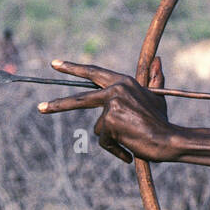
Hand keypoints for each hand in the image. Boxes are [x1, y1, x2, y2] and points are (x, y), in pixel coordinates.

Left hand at [37, 58, 171, 163]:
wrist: (169, 139)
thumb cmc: (162, 120)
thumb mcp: (156, 97)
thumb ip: (155, 78)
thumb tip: (159, 58)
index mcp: (123, 81)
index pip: (93, 72)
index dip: (73, 68)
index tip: (55, 64)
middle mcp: (115, 90)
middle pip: (80, 99)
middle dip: (58, 105)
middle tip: (40, 108)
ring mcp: (111, 105)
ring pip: (100, 128)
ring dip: (112, 139)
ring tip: (131, 141)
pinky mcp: (110, 122)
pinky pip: (105, 141)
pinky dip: (116, 149)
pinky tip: (129, 151)